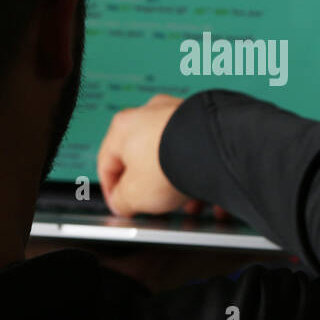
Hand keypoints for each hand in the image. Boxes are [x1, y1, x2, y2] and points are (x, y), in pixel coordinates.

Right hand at [96, 94, 233, 219]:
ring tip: (190, 204)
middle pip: (143, 159)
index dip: (112, 191)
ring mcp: (179, 114)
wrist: (213, 150)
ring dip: (180, 184)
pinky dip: (202, 173)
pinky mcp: (206, 119)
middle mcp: (150, 114)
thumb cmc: (170, 162)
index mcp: (123, 127)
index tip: (122, 205)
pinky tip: (210, 194)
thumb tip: (123, 204)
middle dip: (152, 188)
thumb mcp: (133, 196)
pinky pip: (199, 152)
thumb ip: (121, 201)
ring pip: (174, 157)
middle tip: (158, 206)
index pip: (107, 163)